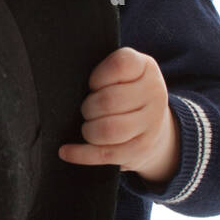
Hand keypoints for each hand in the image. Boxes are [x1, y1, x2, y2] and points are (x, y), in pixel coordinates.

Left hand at [58, 46, 180, 184]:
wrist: (154, 125)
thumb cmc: (124, 92)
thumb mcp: (121, 73)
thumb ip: (103, 71)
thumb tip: (67, 83)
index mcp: (145, 67)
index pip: (119, 65)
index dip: (97, 77)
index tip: (92, 85)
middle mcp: (154, 93)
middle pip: (109, 101)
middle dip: (88, 107)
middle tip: (87, 109)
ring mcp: (151, 123)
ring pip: (108, 130)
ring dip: (88, 130)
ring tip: (86, 127)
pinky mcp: (142, 149)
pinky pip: (105, 154)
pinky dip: (80, 154)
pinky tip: (66, 151)